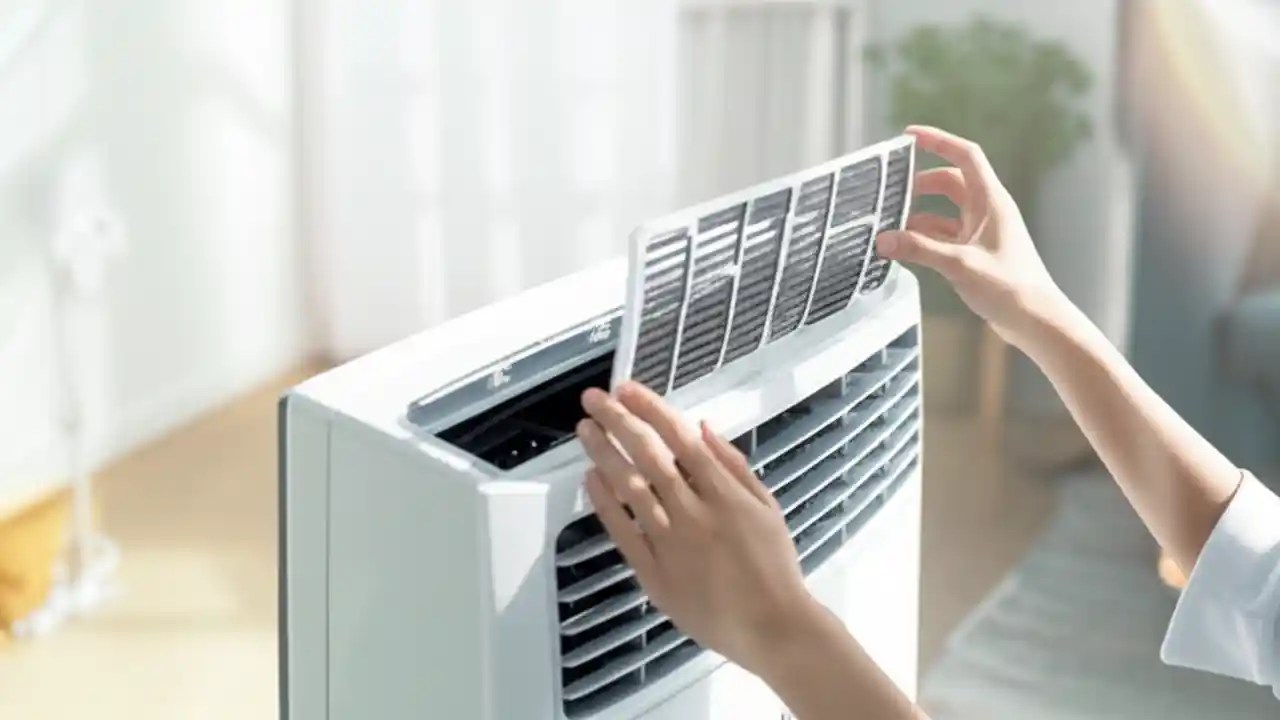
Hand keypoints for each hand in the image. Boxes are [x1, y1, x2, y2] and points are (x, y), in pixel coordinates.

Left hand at [575, 381, 822, 675]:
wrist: (773, 627)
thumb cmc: (775, 567)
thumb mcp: (767, 507)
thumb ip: (735, 466)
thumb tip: (703, 428)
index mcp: (725, 494)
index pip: (680, 439)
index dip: (651, 410)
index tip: (628, 389)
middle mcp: (693, 513)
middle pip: (649, 456)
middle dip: (618, 421)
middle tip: (594, 398)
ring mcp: (670, 543)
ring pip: (630, 488)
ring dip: (605, 454)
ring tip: (585, 430)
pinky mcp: (654, 573)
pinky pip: (622, 532)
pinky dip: (605, 503)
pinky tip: (591, 479)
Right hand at [876, 125, 1072, 350]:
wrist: (1035, 320)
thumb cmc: (1009, 288)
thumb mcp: (959, 264)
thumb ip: (918, 249)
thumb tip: (883, 240)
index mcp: (991, 201)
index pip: (965, 156)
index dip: (938, 140)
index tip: (909, 136)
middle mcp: (987, 211)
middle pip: (950, 182)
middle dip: (920, 184)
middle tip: (892, 193)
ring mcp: (982, 232)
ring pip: (944, 211)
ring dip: (919, 216)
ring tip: (892, 226)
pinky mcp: (976, 253)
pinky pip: (945, 236)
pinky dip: (925, 238)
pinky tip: (906, 249)